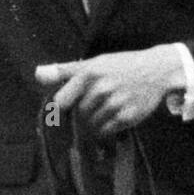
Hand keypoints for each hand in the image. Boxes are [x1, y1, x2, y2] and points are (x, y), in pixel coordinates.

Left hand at [35, 46, 183, 137]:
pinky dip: (104, 131)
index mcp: (88, 73)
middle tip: (89, 111)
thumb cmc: (121, 65)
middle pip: (77, 115)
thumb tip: (36, 74)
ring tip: (100, 116)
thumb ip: (64, 71)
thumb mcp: (93, 62)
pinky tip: (109, 122)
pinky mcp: (128, 117)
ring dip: (91, 126)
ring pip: (90, 126)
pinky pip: (106, 132)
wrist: (156, 71)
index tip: (64, 111)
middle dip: (79, 117)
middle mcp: (100, 89)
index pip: (61, 102)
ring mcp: (114, 104)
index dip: (60, 109)